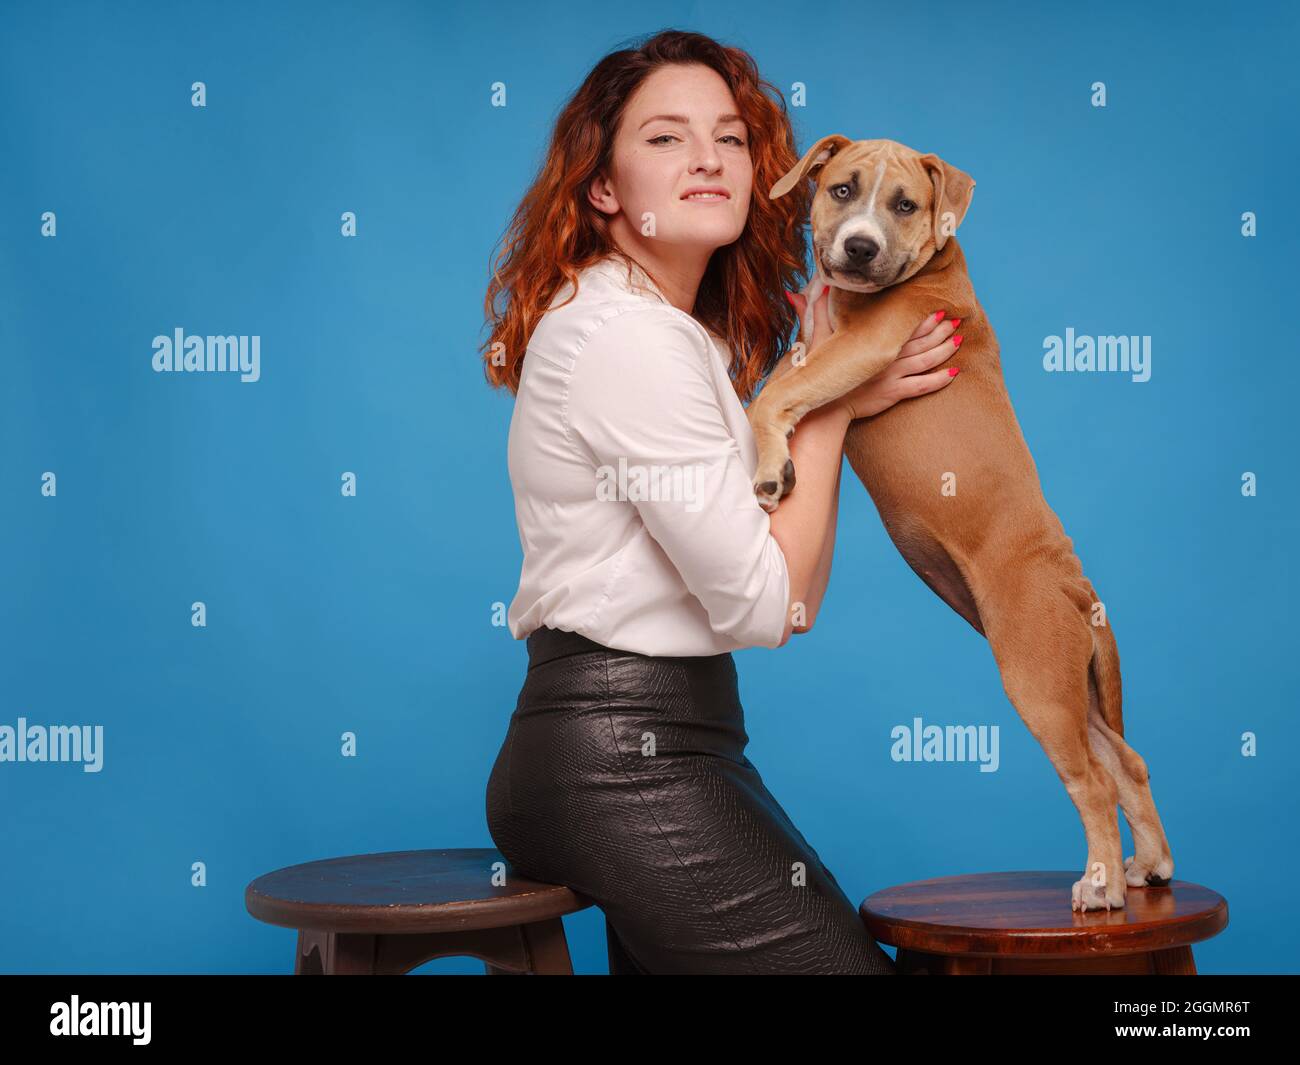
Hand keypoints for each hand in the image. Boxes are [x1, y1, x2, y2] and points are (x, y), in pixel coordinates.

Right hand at [786, 288, 962, 420]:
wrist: (820, 408)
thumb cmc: (814, 373)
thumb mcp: (812, 339)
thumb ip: (812, 313)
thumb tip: (796, 293)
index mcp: (870, 339)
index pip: (901, 322)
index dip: (921, 314)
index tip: (937, 305)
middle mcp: (885, 354)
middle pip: (920, 338)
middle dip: (940, 328)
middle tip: (957, 318)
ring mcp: (891, 374)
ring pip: (926, 358)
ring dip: (944, 349)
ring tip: (958, 339)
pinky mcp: (893, 393)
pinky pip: (922, 385)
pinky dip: (940, 380)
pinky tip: (954, 374)